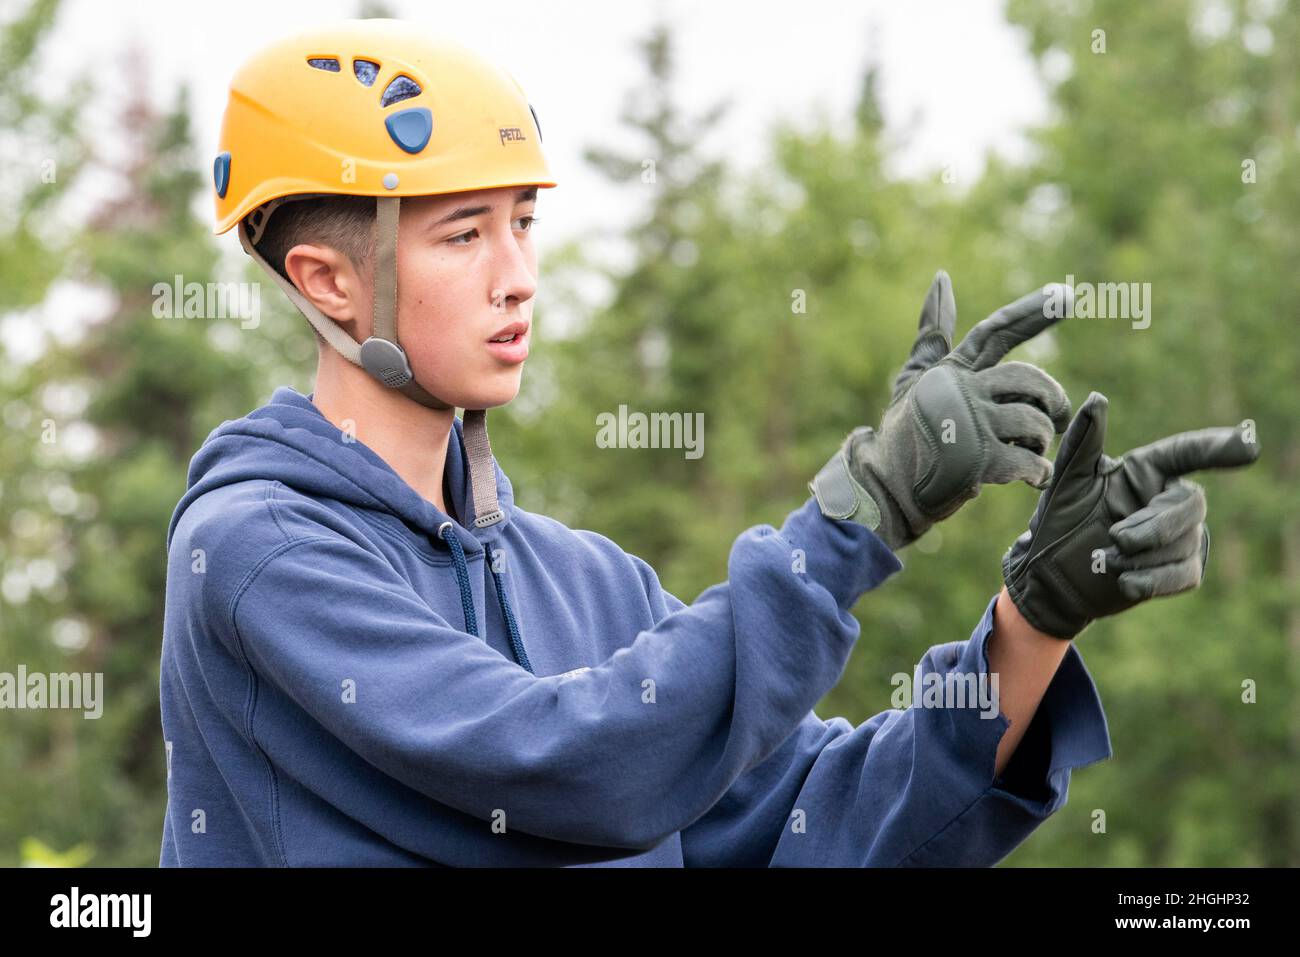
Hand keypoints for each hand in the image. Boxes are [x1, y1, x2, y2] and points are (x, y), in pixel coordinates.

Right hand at [810, 270, 1072, 549]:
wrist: (884, 489)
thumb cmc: (901, 436)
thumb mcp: (913, 382)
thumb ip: (932, 338)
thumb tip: (941, 281)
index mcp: (950, 371)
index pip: (997, 331)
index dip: (1033, 313)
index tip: (1066, 295)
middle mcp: (960, 390)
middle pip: (1029, 378)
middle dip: (1051, 398)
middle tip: (1055, 418)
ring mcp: (970, 423)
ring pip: (1034, 420)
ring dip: (1040, 441)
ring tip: (1031, 453)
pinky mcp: (978, 459)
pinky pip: (1030, 461)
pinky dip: (1037, 472)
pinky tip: (1033, 479)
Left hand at [1002, 392, 1259, 638]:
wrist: (1052, 574)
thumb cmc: (1060, 520)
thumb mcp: (1067, 481)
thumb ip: (1084, 442)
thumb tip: (1096, 399)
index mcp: (1147, 470)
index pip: (1188, 452)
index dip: (1218, 447)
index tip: (1248, 445)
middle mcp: (1170, 498)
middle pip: (1191, 504)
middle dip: (1154, 525)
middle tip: (1115, 538)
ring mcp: (1181, 535)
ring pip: (1185, 542)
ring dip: (1142, 555)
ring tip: (1106, 559)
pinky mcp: (1180, 570)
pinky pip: (1184, 573)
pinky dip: (1153, 580)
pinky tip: (1124, 581)